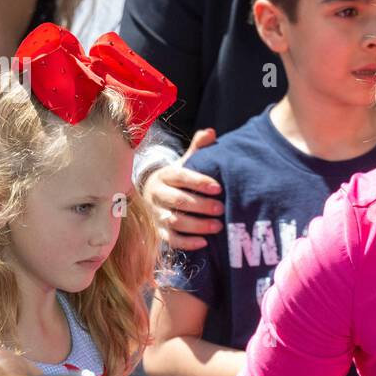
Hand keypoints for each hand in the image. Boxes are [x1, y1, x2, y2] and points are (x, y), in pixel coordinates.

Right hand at [144, 128, 223, 250]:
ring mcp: (156, 214)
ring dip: (197, 225)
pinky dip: (187, 243)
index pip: (181, 177)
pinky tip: (204, 242)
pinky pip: (170, 239)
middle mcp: (157, 194)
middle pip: (178, 201)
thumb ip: (198, 148)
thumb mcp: (186, 161)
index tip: (218, 188)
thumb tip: (211, 132)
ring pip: (174, 221)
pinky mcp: (158, 231)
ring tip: (218, 226)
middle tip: (222, 209)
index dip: (199, 182)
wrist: (154, 194)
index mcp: (165, 175)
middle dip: (201, 206)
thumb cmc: (178, 178)